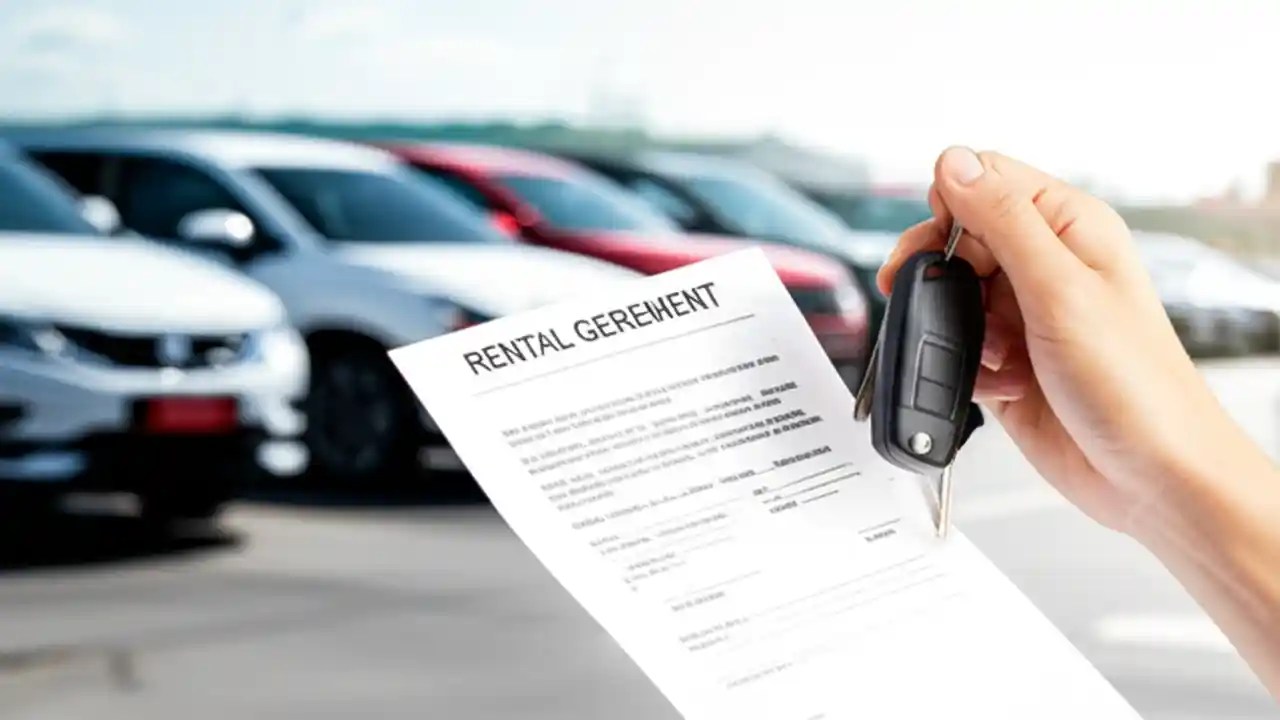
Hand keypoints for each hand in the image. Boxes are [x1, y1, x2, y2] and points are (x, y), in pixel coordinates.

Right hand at [876, 147, 1247, 530]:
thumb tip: (955, 162)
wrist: (1150, 478)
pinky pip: (958, 348)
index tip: (939, 244)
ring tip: (985, 352)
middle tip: (922, 293)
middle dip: (938, 271)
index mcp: (1069, 228)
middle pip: (958, 239)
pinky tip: (995, 383)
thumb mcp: (1060, 288)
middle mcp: (1046, 267)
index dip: (952, 206)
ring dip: (953, 326)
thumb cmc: (1135, 386)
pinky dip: (963, 367)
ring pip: (951, 297)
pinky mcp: (1009, 363)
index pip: (987, 182)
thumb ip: (1002, 220)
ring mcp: (1026, 316)